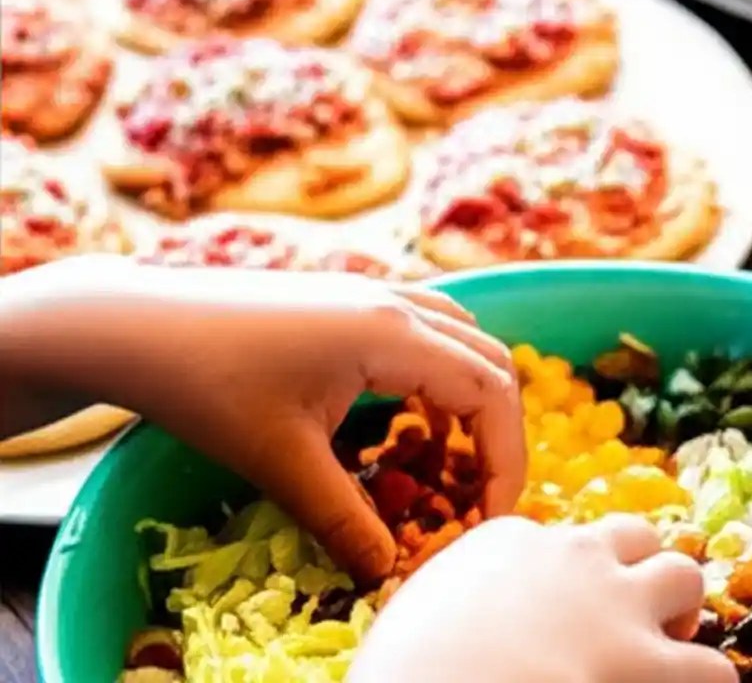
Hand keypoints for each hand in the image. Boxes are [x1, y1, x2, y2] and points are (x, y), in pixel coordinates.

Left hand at [0, 256, 522, 580]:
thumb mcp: (281, 462)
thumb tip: (389, 568)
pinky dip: (438, 376)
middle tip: (478, 493)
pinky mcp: (348, 298)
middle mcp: (395, 303)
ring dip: (471, 398)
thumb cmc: (206, 386)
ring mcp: (371, 292)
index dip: (505, 458)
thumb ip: (345, 518)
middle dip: (498, 432)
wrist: (134, 323)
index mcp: (392, 334)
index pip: (490, 391)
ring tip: (447, 459)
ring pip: (461, 339)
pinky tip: (405, 417)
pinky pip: (426, 330)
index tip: (489, 514)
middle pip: (490, 360)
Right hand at [348, 515, 736, 682]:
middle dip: (638, 570)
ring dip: (682, 611)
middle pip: (632, 537)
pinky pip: (712, 668)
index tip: (553, 618)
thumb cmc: (403, 672)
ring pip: (684, 576)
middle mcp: (572, 556)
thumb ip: (459, 605)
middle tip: (630, 620)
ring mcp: (617, 604)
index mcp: (507, 542)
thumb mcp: (417, 618)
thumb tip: (470, 631)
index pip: (559, 543)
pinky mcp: (650, 664)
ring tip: (670, 653)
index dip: (564, 582)